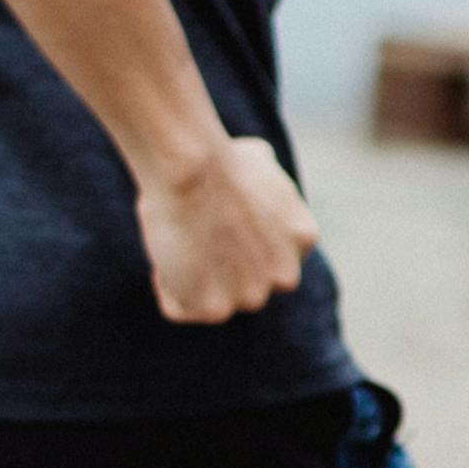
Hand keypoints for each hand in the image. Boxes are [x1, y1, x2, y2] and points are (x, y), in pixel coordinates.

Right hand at [137, 134, 318, 323]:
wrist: (193, 168)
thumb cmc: (217, 158)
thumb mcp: (259, 162)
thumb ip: (266, 187)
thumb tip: (257, 173)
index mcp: (303, 239)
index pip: (270, 257)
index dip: (239, 242)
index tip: (216, 224)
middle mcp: (285, 275)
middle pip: (245, 283)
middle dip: (221, 267)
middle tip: (193, 236)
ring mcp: (252, 296)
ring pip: (213, 298)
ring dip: (191, 277)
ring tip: (178, 242)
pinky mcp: (214, 310)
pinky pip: (179, 307)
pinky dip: (165, 285)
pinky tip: (165, 257)